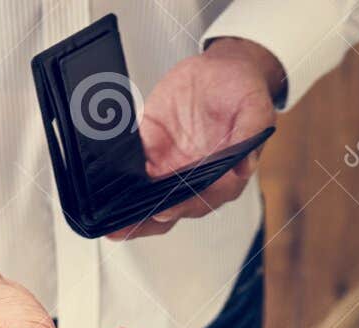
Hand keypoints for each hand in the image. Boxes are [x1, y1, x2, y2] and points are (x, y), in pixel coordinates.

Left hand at [106, 38, 282, 240]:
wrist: (221, 70)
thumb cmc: (241, 90)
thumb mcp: (254, 104)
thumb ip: (251, 133)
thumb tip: (245, 166)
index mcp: (226, 176)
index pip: (202, 199)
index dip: (181, 206)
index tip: (162, 210)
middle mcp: (197, 178)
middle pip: (170, 208)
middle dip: (145, 220)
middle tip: (122, 226)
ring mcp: (173, 168)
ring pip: (149, 199)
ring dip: (128, 211)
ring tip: (107, 221)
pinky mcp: (153, 151)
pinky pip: (134, 171)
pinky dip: (119, 181)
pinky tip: (103, 189)